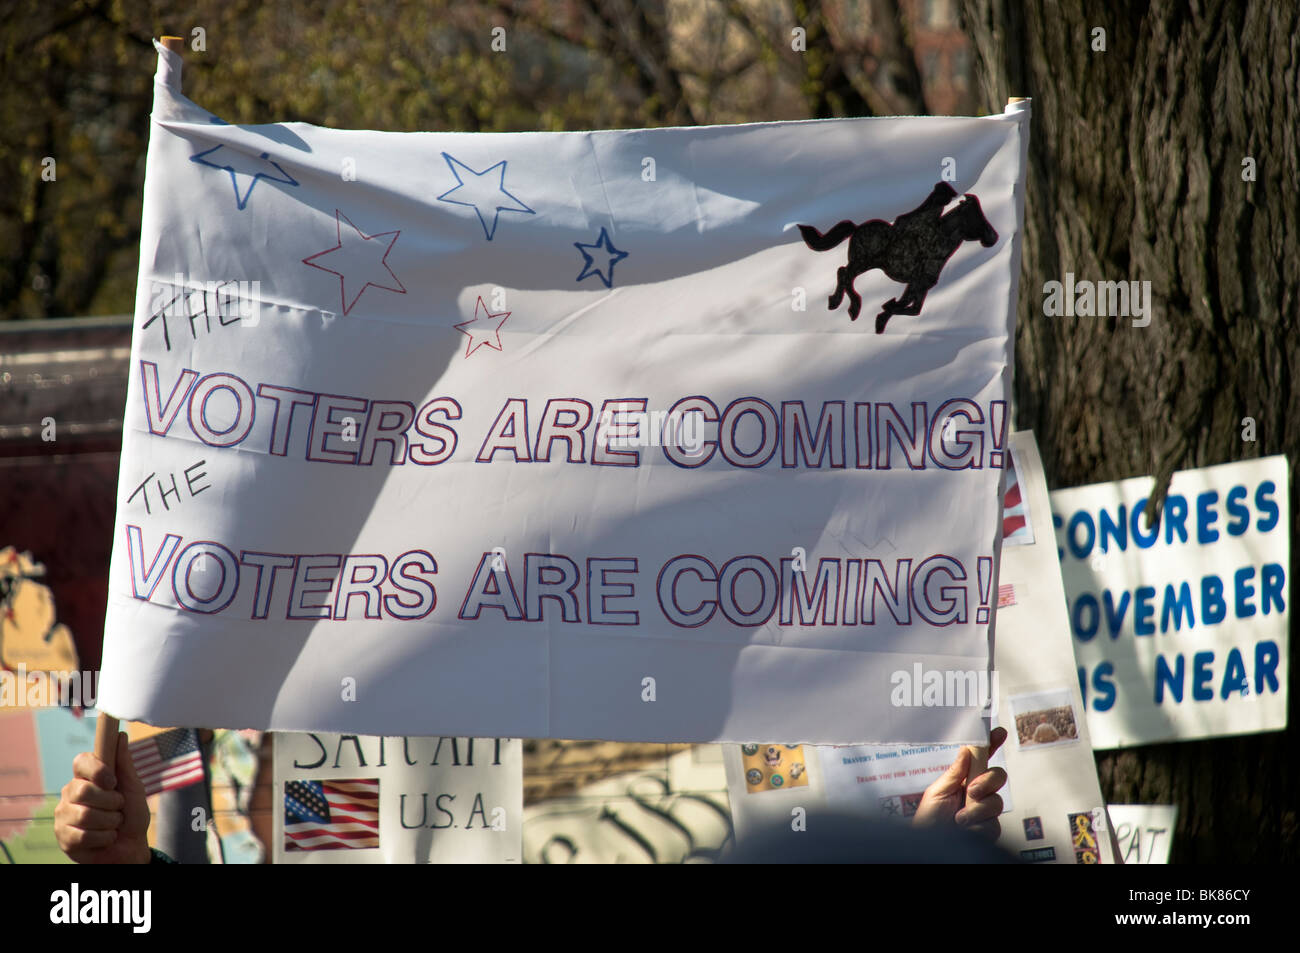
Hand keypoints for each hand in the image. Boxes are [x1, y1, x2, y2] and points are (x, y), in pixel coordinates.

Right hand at [54, 731, 150, 863]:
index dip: (96, 770)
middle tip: (118, 809)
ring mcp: (64, 815)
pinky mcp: (63, 837)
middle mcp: (70, 793)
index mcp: (87, 778)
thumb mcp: (134, 788)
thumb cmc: (132, 815)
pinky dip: (103, 838)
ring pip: (84, 815)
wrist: (131, 847)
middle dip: (110, 802)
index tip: (112, 781)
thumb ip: (125, 764)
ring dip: (110, 822)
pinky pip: (82, 835)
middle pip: (82, 790)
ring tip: (114, 825)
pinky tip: (105, 838)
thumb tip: (120, 735)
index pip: (80, 761)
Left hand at [912, 726, 1007, 838]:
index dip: (991, 744)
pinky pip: (993, 822)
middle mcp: (977, 792)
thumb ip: (954, 772)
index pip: (981, 758)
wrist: (933, 845)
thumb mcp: (937, 791)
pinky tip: (966, 828)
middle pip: (997, 776)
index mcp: (963, 778)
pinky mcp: (990, 828)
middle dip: (987, 781)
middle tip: (972, 790)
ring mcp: (985, 810)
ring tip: (960, 818)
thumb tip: (966, 751)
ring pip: (996, 800)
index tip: (998, 732)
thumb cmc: (929, 819)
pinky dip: (978, 825)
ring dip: (977, 809)